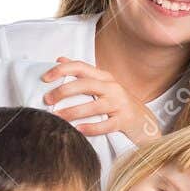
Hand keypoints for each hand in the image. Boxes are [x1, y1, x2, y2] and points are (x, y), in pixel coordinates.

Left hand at [42, 58, 161, 144]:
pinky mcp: (125, 121)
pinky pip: (107, 125)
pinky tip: (78, 130)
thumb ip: (82, 74)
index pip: (81, 67)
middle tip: (48, 100)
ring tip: (57, 117)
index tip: (45, 78)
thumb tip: (60, 59)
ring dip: (74, 111)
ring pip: (95, 106)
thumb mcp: (102, 85)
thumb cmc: (118, 103)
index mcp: (104, 77)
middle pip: (86, 84)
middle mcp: (112, 87)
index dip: (62, 70)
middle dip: (64, 91)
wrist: (144, 121)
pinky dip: (92, 128)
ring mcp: (120, 104)